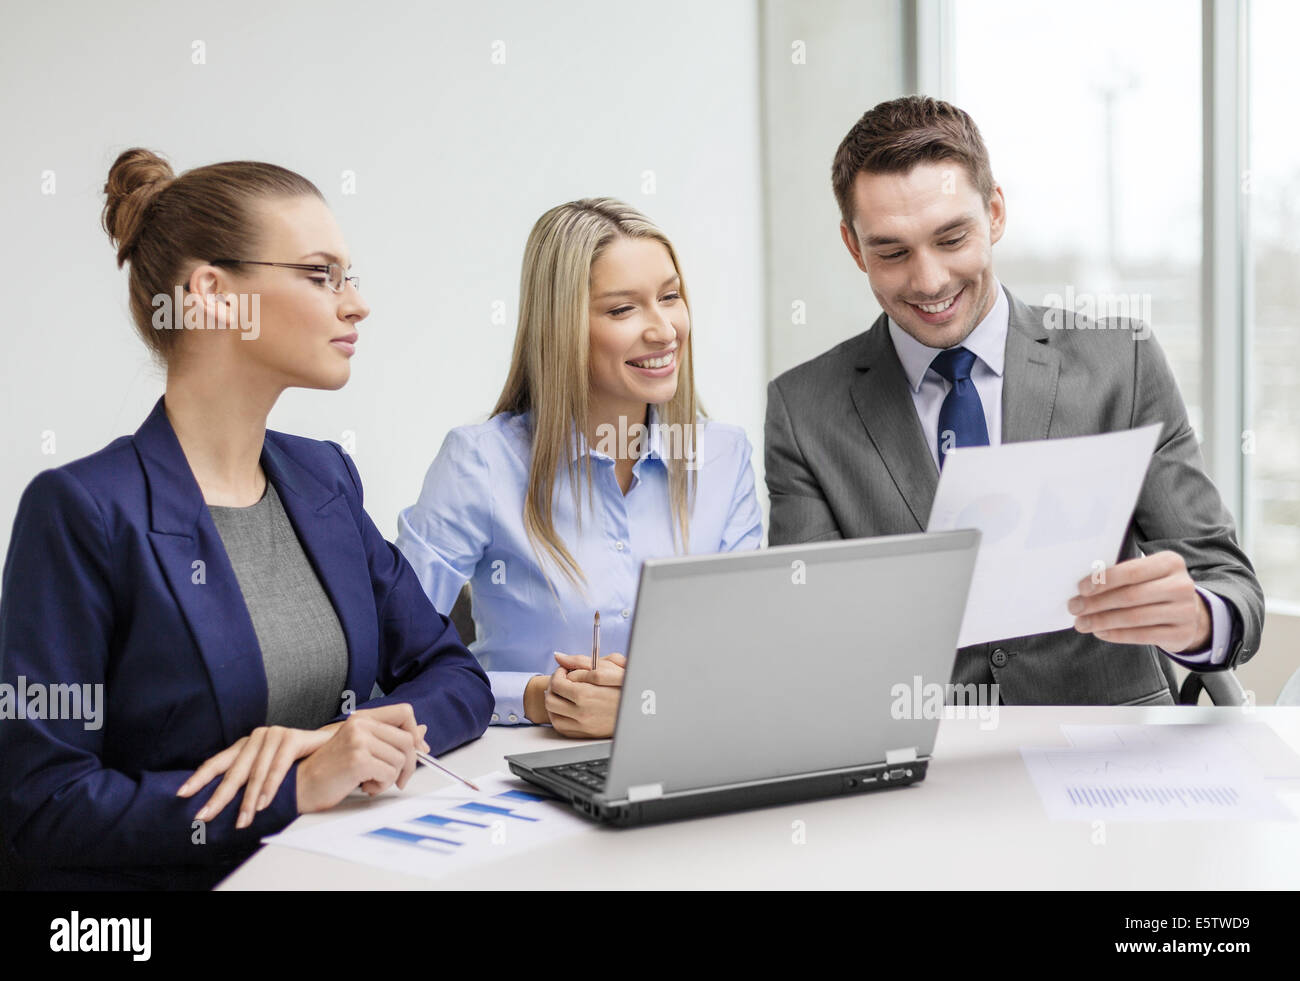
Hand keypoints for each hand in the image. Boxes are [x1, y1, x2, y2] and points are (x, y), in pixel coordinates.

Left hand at [179, 725, 333, 828]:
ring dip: (248, 801)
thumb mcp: (267, 770)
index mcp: (246, 745)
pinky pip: (278, 767)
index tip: (182, 794)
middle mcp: (257, 737)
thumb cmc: (297, 763)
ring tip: (242, 821)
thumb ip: (249, 780)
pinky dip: (270, 788)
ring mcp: (274, 735)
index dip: (199, 778)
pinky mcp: (291, 737)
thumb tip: (220, 803)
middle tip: (204, 816)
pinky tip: (264, 804)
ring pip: (256, 774)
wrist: (331, 747)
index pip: (218, 762)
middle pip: (234, 771)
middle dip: (219, 797)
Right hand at [296, 703, 430, 814]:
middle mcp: (361, 724)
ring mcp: (359, 740)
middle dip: (409, 764)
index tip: (417, 750)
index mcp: (362, 718)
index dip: (415, 733)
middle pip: (408, 740)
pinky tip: (364, 786)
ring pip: (400, 760)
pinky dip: (381, 786)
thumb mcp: (361, 747)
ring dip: (390, 778)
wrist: (299, 785)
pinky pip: (389, 774)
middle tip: (397, 779)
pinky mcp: (358, 759)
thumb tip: (421, 730)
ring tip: (370, 781)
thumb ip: (389, 737)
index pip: (405, 712)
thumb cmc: (329, 769)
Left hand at [544, 652, 625, 738]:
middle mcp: (582, 712)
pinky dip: (558, 715)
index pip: (558, 682)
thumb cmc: (624, 684)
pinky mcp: (584, 733)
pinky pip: (560, 726)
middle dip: (554, 686)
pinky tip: (567, 707)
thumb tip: (558, 656)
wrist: (640, 709)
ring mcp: (582, 724)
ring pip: (552, 713)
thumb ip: (579, 660)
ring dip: (554, 700)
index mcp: (586, 693)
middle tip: (563, 680)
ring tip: (565, 693)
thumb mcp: (606, 666)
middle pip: (550, 698)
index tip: (566, 670)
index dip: (560, 672)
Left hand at [1069, 551, 1211, 653]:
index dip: (1103, 580)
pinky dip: (1116, 634)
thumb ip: (1122, 576)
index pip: (1131, 571)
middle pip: (1130, 596)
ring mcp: (1185, 611)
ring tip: (1082, 623)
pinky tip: (1100, 632)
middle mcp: (1181, 585)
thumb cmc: (1156, 588)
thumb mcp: (1147, 575)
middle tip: (1075, 608)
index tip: (1081, 589)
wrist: (1191, 613)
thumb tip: (1084, 589)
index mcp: (1170, 563)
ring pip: (1134, 617)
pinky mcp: (1182, 633)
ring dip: (1102, 621)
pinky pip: (1142, 636)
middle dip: (1096, 603)